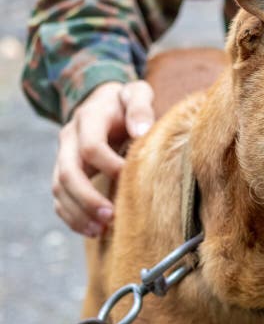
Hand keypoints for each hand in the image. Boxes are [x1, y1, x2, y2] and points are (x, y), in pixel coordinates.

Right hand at [52, 80, 153, 235]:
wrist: (104, 102)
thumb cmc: (126, 102)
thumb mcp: (136, 93)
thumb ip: (140, 107)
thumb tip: (142, 130)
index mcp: (89, 118)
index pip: (91, 146)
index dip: (110, 165)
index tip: (130, 177)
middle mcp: (70, 139)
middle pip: (69, 172)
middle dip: (88, 197)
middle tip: (111, 216)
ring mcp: (64, 157)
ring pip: (60, 189)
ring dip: (78, 212)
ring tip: (101, 230)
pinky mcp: (65, 172)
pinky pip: (60, 198)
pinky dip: (72, 217)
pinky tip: (93, 230)